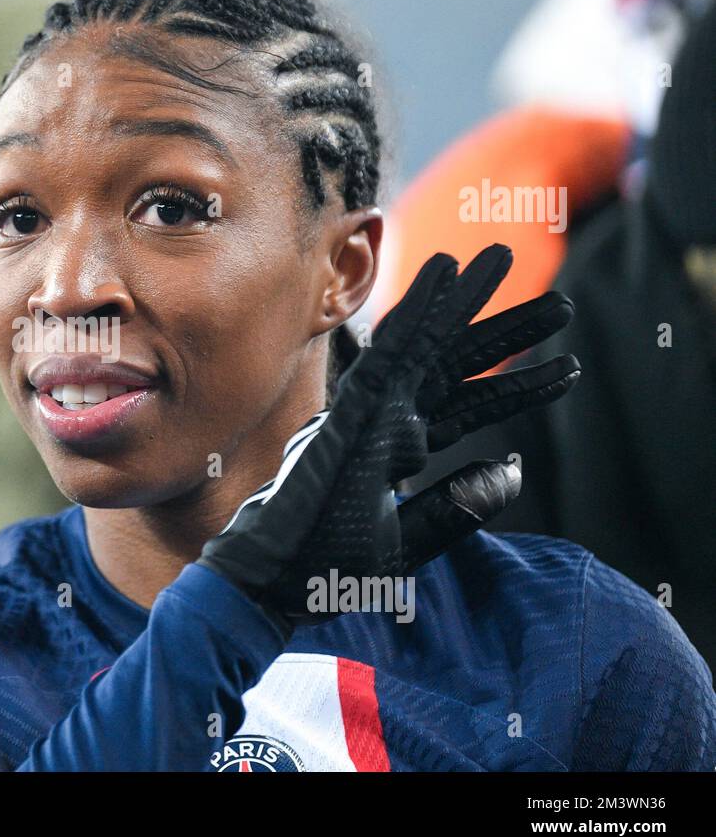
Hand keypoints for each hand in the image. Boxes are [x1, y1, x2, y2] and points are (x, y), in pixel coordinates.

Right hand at [195, 244, 579, 637]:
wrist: (268, 579)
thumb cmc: (323, 565)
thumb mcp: (406, 543)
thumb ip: (456, 507)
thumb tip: (510, 465)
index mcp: (400, 449)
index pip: (468, 406)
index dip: (517, 385)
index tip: (567, 367)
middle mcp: (388, 422)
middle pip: (455, 365)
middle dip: (505, 330)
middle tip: (561, 304)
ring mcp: (368, 414)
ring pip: (428, 347)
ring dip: (467, 302)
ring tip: (504, 256)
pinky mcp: (350, 412)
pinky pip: (389, 353)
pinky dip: (417, 311)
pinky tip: (442, 270)